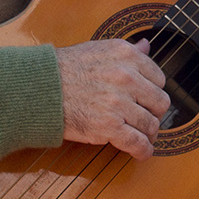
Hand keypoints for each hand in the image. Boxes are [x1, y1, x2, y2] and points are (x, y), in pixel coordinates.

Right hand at [55, 39, 168, 160]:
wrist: (39, 89)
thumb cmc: (64, 70)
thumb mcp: (98, 50)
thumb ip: (127, 50)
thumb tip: (146, 45)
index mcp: (126, 56)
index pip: (159, 78)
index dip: (153, 92)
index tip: (147, 100)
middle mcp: (126, 77)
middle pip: (160, 102)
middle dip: (154, 114)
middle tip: (146, 120)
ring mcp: (118, 102)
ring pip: (150, 124)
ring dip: (149, 134)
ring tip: (142, 137)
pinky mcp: (109, 126)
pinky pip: (137, 142)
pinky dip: (143, 151)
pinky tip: (141, 153)